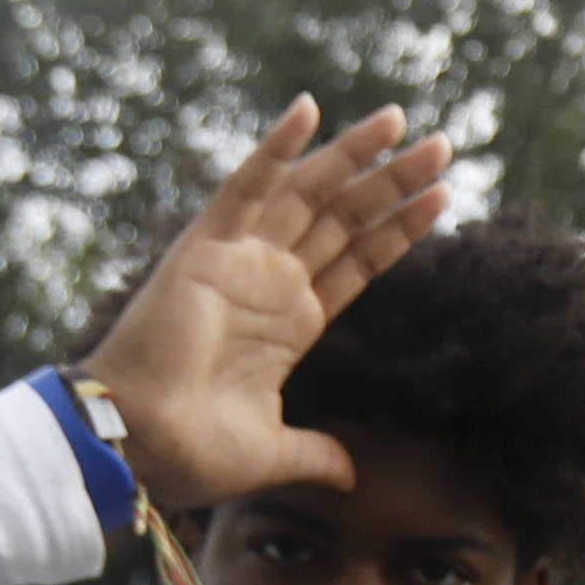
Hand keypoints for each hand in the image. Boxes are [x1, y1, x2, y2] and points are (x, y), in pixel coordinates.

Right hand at [76, 97, 455, 510]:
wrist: (140, 444)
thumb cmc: (194, 451)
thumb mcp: (275, 453)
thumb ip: (315, 453)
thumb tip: (350, 474)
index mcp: (292, 322)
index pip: (360, 261)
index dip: (401, 228)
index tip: (444, 196)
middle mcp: (272, 281)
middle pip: (346, 217)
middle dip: (395, 181)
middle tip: (445, 145)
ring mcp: (242, 260)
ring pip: (309, 192)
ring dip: (355, 155)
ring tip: (405, 121)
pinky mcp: (206, 248)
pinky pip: (245, 186)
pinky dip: (275, 148)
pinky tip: (310, 110)